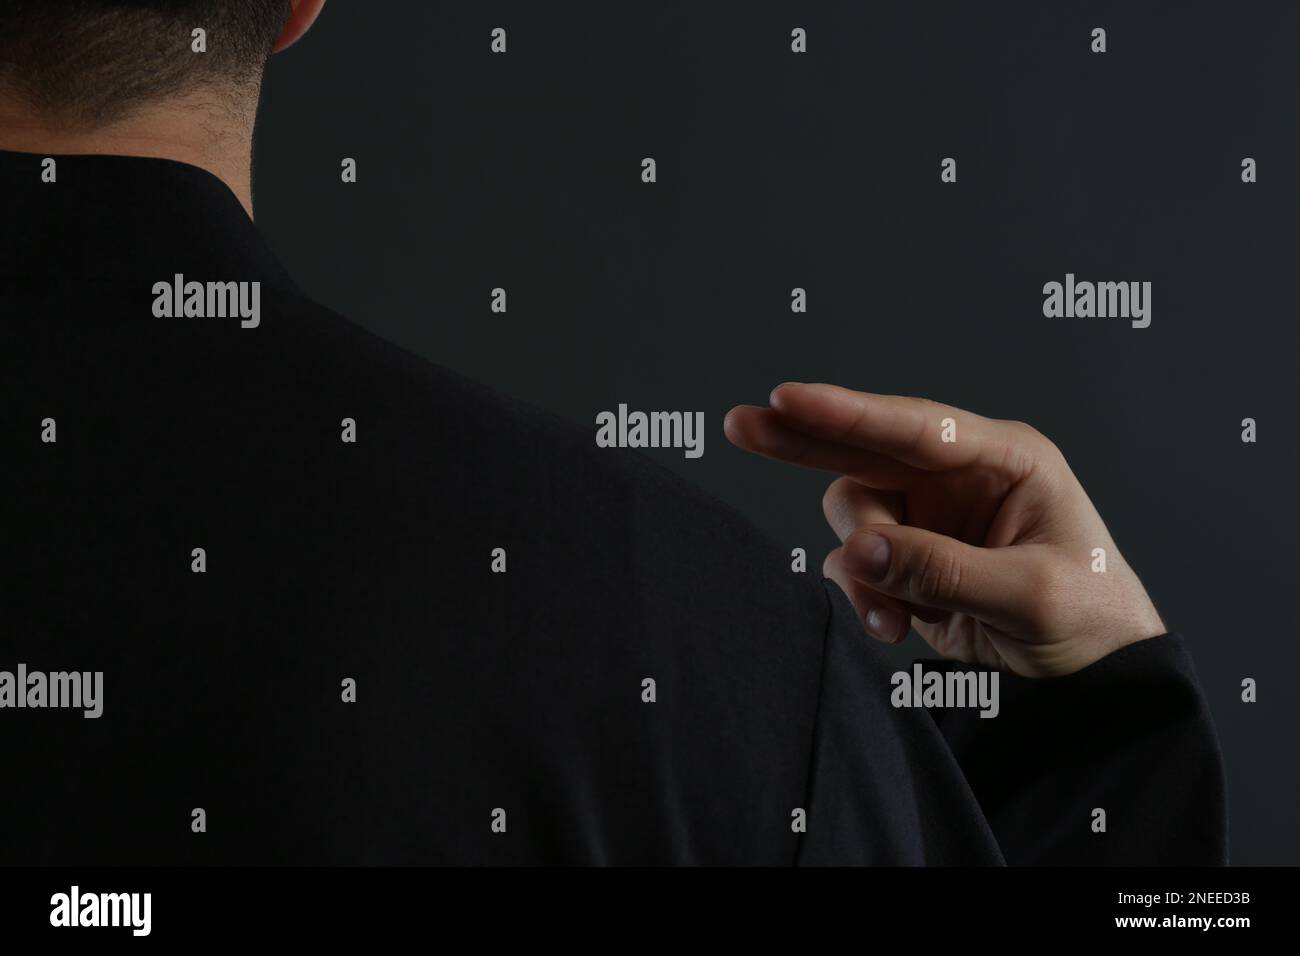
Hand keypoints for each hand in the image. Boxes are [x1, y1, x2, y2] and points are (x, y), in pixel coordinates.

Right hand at [724, 383, 1166, 676]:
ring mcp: (931, 518)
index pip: (914, 427)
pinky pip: (858, 563)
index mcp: (1004, 460)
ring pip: (854, 515)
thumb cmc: (1091, 619)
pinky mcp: (912, 559)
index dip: (848, 413)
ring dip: (859, 565)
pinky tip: (895, 626)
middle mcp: (959, 479)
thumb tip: (860, 550)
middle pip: (864, 450)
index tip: (788, 398)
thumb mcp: (1028, 595)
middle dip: (804, 441)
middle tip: (743, 425)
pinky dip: (864, 595)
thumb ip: (941, 570)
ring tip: (891, 616)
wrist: (1095, 681)